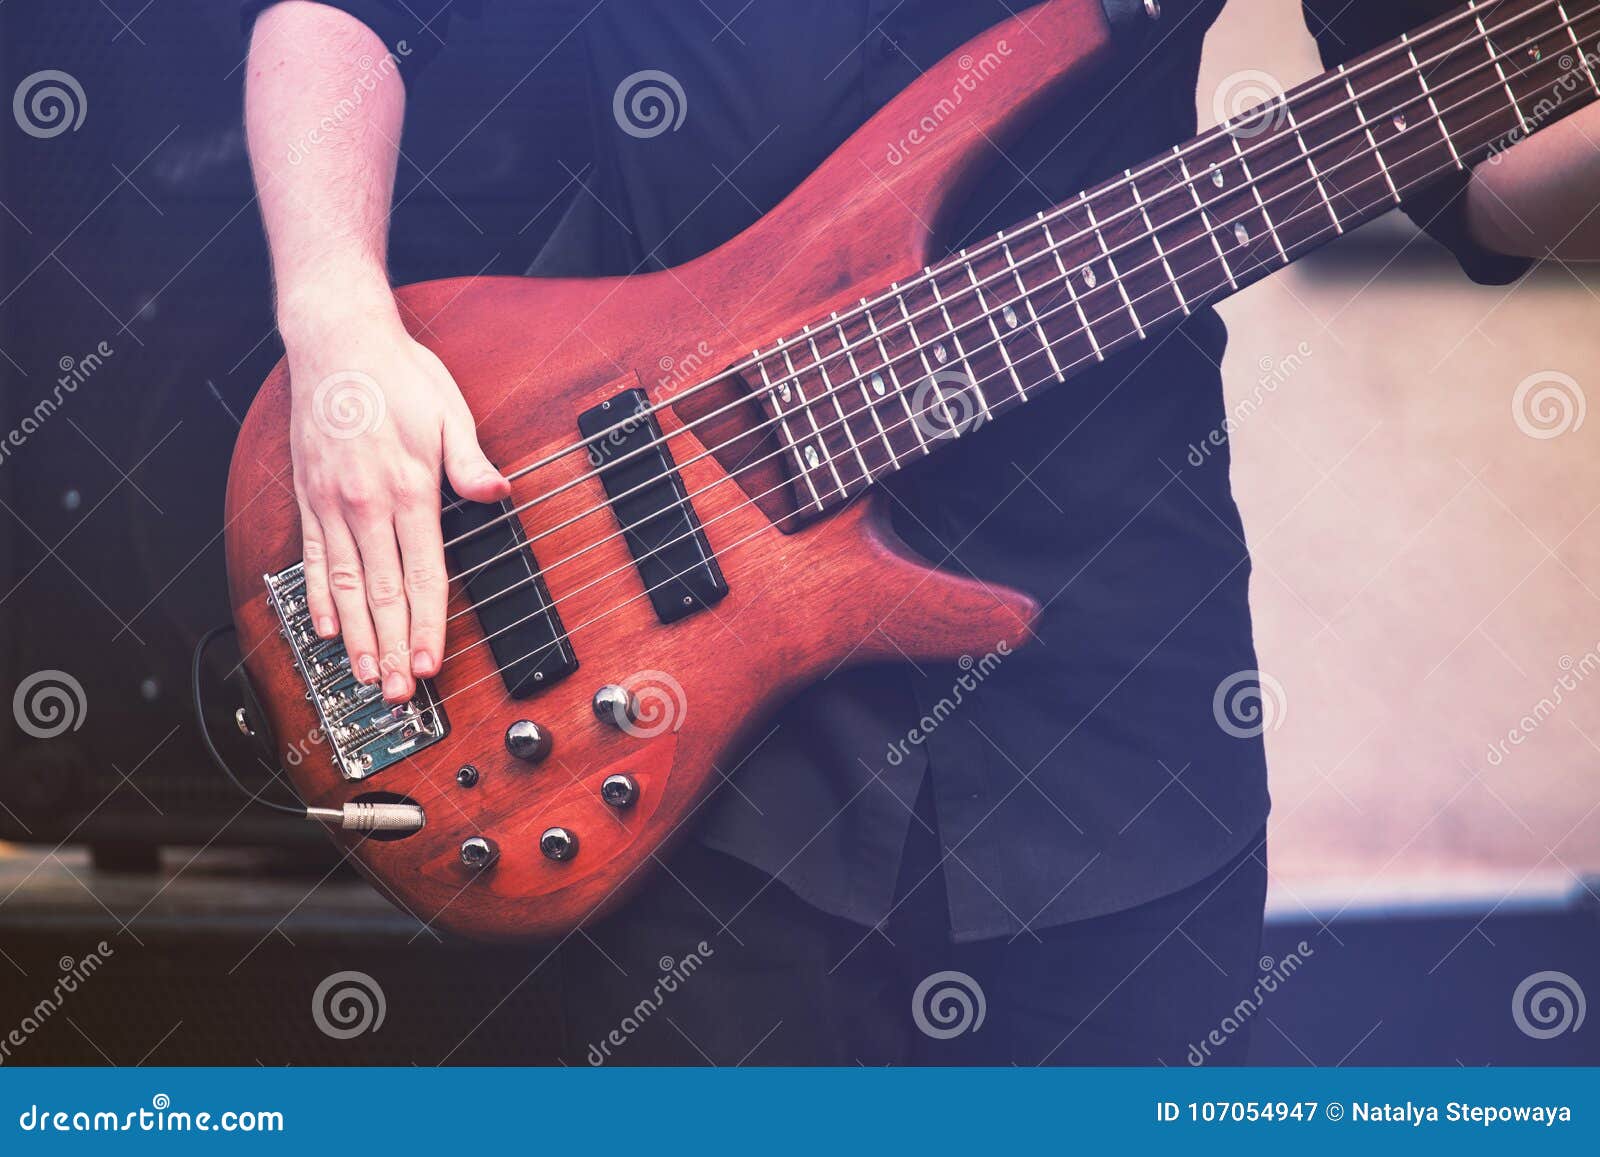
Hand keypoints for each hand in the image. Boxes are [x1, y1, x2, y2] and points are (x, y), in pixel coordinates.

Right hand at [282, 291, 509, 702]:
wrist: (334, 341)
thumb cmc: (397, 375)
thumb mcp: (449, 410)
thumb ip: (470, 460)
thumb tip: (498, 491)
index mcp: (408, 489)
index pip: (422, 574)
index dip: (426, 625)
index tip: (428, 665)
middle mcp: (365, 504)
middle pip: (383, 593)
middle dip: (392, 649)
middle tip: (396, 695)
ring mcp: (331, 504)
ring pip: (346, 587)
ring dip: (356, 638)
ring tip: (363, 678)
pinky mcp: (309, 498)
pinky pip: (313, 559)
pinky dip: (319, 598)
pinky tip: (325, 630)